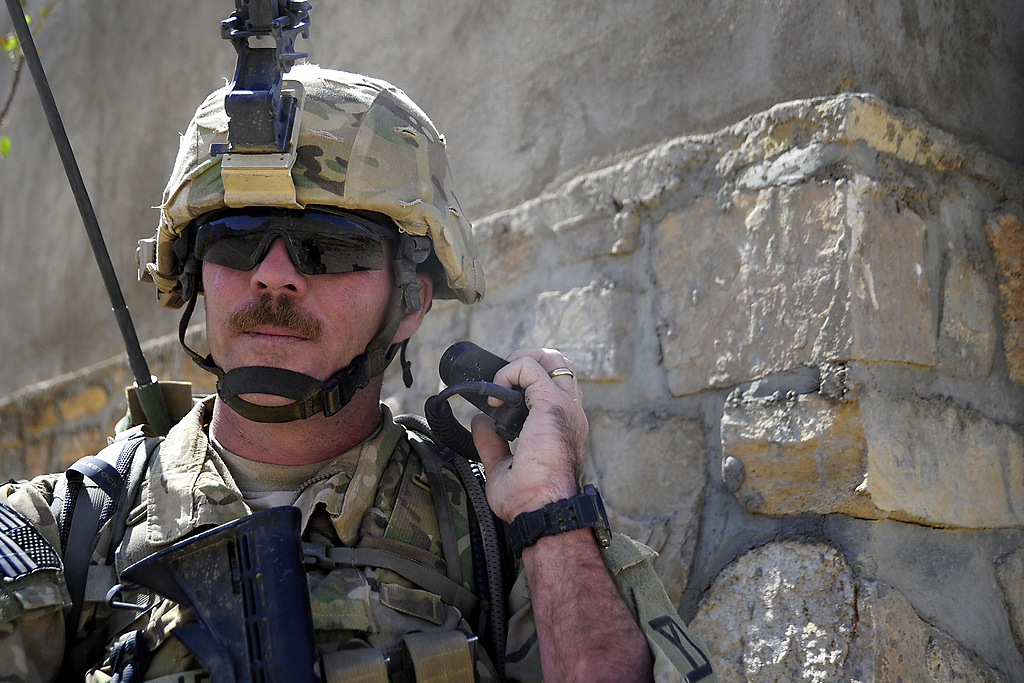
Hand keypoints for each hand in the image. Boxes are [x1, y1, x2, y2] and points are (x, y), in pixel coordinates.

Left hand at [471, 348, 587, 521]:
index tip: (500, 398)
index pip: (554, 388)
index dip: (526, 383)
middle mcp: (569, 413)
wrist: (542, 509)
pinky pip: (530, 369)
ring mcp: (564, 407)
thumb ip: (492, 442)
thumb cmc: (528, 499)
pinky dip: (509, 373)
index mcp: (562, 427)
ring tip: (500, 380)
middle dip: (528, 362)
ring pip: (553, 359)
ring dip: (522, 361)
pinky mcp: (551, 404)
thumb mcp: (502, 466)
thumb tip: (480, 422)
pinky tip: (494, 396)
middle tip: (502, 380)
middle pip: (560, 366)